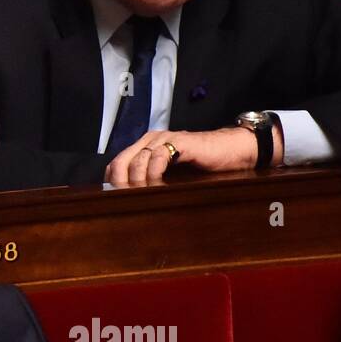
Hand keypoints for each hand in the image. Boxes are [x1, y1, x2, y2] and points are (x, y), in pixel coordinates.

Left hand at [104, 125, 283, 185]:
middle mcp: (150, 140)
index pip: (116, 163)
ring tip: (142, 197)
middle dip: (120, 184)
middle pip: (121, 162)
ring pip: (137, 161)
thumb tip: (131, 202)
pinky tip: (158, 185)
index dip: (112, 182)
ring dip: (137, 182)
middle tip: (126, 201)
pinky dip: (154, 174)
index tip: (114, 200)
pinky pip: (158, 158)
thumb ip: (151, 180)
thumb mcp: (170, 174)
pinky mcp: (180, 142)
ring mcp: (164, 139)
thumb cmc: (200, 166)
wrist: (229, 151)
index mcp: (144, 146)